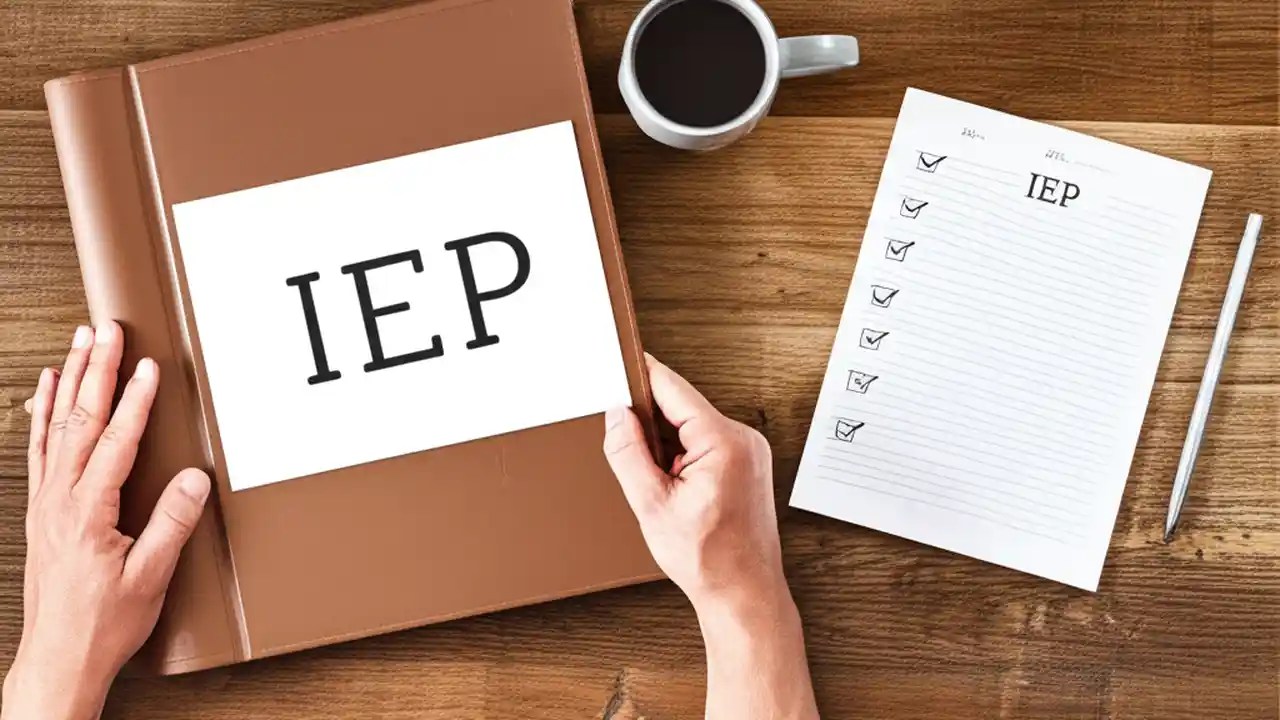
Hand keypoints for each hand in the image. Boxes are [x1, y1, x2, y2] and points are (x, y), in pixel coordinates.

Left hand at [2, 323, 210, 719]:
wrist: (59, 658)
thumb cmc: (104, 624)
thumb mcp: (150, 577)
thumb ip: (173, 524)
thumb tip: (194, 479)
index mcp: (88, 511)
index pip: (117, 441)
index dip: (136, 401)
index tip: (149, 367)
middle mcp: (61, 500)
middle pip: (79, 419)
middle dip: (96, 370)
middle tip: (106, 331)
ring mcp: (46, 503)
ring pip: (55, 426)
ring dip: (69, 381)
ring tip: (79, 344)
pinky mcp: (42, 512)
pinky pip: (40, 448)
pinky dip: (42, 414)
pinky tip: (45, 392)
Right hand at [603, 354, 786, 612]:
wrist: (743, 592)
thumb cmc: (708, 559)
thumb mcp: (651, 504)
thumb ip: (628, 452)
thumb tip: (617, 414)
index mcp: (724, 442)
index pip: (673, 388)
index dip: (641, 375)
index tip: (618, 364)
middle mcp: (744, 439)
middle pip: (682, 407)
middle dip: (652, 427)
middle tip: (638, 463)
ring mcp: (750, 450)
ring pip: (692, 427)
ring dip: (669, 448)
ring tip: (667, 490)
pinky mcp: (748, 462)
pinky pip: (707, 443)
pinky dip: (685, 458)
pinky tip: (681, 491)